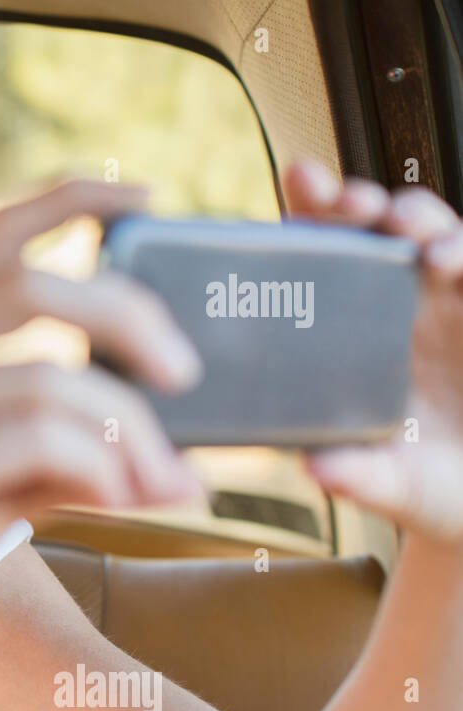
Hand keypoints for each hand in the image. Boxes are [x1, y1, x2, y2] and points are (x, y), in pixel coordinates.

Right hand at [0, 179, 204, 639]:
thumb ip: (68, 453)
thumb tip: (183, 474)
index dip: (75, 201)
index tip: (144, 199)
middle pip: (39, 286)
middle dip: (133, 318)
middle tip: (183, 371)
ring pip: (55, 380)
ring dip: (130, 430)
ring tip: (161, 478)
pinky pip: (43, 440)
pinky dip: (101, 465)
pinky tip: (116, 493)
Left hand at [285, 159, 462, 542]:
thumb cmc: (434, 486)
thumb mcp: (395, 487)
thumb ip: (357, 474)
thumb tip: (316, 465)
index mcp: (360, 335)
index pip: (328, 262)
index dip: (314, 216)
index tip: (300, 186)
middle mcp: (406, 308)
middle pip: (381, 235)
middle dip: (364, 207)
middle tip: (350, 204)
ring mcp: (458, 305)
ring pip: (440, 238)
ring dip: (423, 224)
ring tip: (415, 243)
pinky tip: (449, 258)